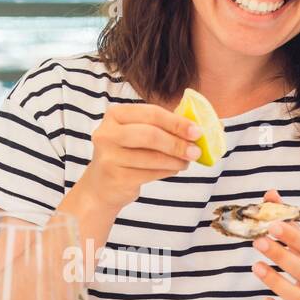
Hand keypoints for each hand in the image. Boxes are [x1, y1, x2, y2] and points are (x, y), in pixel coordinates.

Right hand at [85, 102, 203, 208]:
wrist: (101, 186)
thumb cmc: (126, 154)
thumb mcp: (137, 134)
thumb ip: (161, 127)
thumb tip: (198, 129)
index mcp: (115, 114)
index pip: (151, 113)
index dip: (177, 122)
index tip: (197, 131)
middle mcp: (107, 133)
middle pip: (151, 135)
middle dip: (177, 143)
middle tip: (196, 151)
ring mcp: (109, 156)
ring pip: (152, 157)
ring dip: (176, 160)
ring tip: (186, 161)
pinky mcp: (116, 178)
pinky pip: (150, 173)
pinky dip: (167, 171)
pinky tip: (174, 169)